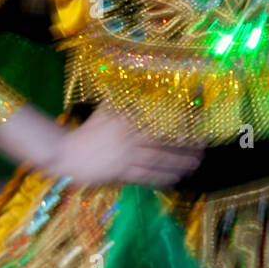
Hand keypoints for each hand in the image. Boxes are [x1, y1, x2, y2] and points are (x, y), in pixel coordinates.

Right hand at [0, 105, 200, 186]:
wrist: (66, 153)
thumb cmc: (90, 129)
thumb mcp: (109, 107)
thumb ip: (129, 100)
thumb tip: (151, 88)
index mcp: (128, 117)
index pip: (161, 120)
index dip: (182, 126)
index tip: (198, 128)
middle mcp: (129, 135)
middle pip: (165, 142)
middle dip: (186, 148)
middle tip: (202, 150)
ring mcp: (125, 155)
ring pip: (158, 160)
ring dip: (179, 164)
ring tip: (194, 166)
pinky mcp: (120, 173)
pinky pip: (147, 176)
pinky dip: (163, 178)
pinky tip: (174, 179)